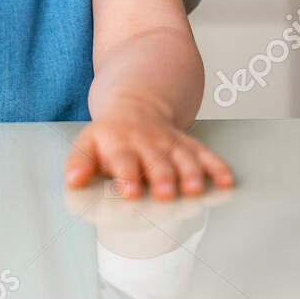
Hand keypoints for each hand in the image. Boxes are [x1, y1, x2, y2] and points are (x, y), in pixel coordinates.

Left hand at [63, 94, 234, 198]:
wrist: (134, 104)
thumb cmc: (109, 135)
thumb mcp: (87, 144)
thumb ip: (79, 164)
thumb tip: (72, 181)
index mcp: (119, 142)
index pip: (123, 160)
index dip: (126, 176)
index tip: (129, 192)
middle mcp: (146, 142)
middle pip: (157, 162)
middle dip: (162, 178)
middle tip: (165, 194)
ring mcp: (170, 143)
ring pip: (184, 158)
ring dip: (191, 174)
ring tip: (195, 190)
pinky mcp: (189, 145)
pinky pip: (206, 154)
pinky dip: (218, 167)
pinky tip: (227, 180)